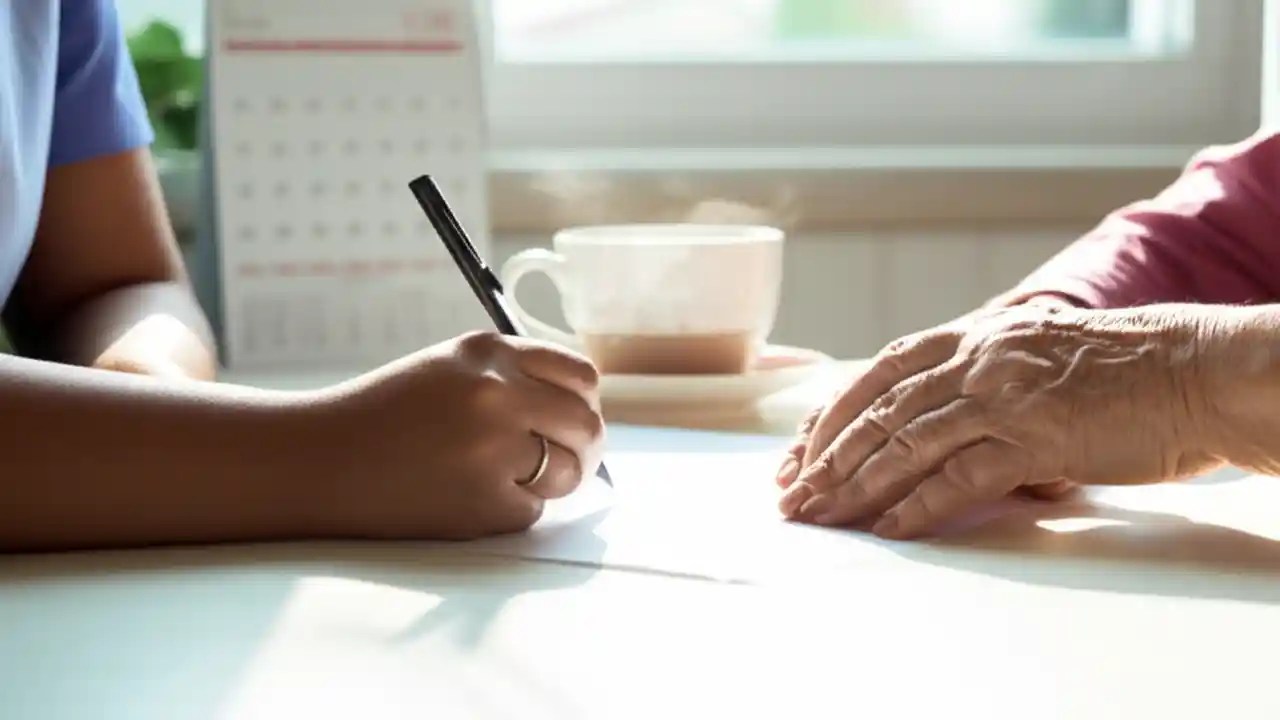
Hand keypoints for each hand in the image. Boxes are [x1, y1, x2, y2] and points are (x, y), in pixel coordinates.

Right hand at [309, 331, 604, 539]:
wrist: (315, 460)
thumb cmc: (382, 417)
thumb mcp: (448, 370)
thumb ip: (511, 378)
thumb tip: (580, 409)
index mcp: (488, 351)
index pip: (579, 374)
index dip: (582, 403)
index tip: (572, 420)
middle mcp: (497, 392)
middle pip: (587, 425)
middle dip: (583, 449)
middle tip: (566, 463)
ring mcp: (493, 448)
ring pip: (568, 472)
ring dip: (549, 483)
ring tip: (501, 480)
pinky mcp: (483, 501)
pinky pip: (529, 511)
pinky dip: (506, 511)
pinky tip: (461, 498)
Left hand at [776, 304, 1225, 538]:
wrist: (1197, 368)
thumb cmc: (1122, 368)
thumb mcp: (1035, 354)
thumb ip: (982, 376)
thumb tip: (936, 418)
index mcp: (975, 335)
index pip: (880, 371)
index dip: (833, 411)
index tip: (799, 450)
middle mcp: (979, 359)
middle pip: (880, 410)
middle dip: (826, 456)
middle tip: (792, 495)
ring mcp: (1005, 397)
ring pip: (906, 443)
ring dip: (855, 485)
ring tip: (820, 515)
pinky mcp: (1037, 439)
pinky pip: (961, 477)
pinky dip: (919, 506)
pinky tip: (889, 528)